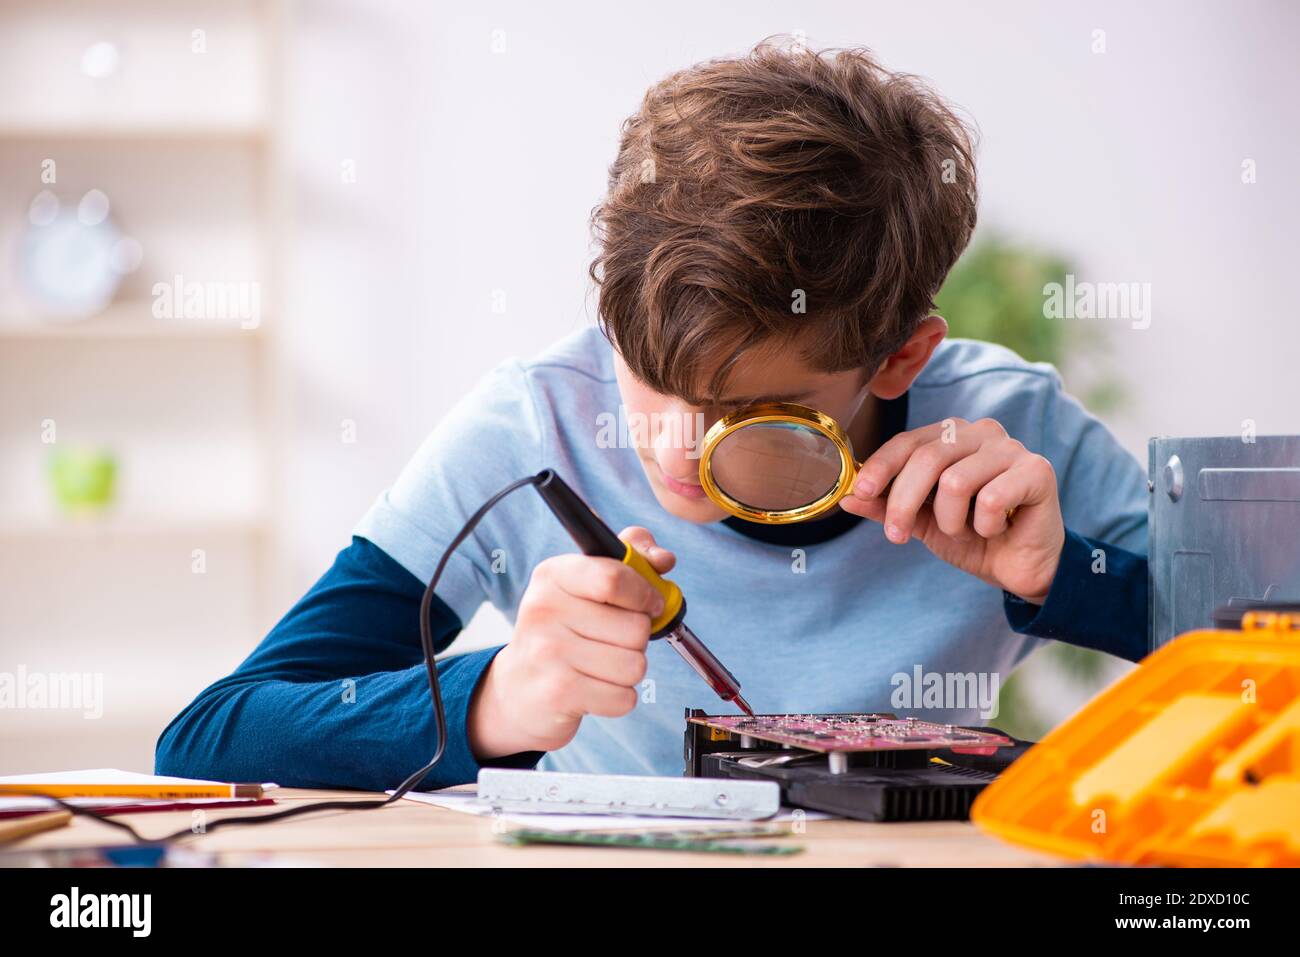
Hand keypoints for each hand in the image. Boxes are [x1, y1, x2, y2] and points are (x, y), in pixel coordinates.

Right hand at [467, 527, 674, 759]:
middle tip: (610, 642)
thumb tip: (664, 559)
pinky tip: (594, 689)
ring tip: (600, 666)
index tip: (649, 604)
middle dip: (636, 640)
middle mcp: (544, 610)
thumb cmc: (563, 631)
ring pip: (635, 665)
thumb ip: (629, 560)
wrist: (519, 689)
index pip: (615, 578)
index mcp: (553, 575)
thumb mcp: (583, 585)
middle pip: (636, 627)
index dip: (646, 594)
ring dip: (628, 670)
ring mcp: (548, 653)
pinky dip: (619, 699)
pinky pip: (624, 697)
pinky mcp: (559, 693)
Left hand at [840, 417, 1063, 604]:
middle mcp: (981, 432)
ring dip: (951, 521)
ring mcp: (1012, 448)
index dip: (880, 467)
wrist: (1019, 567)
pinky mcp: (1038, 470)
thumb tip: (846, 497)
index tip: (859, 492)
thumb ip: (886, 506)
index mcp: (951, 435)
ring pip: (955, 481)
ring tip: (966, 530)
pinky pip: (991, 499)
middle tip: (897, 537)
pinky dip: (984, 527)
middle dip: (904, 503)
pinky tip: (997, 529)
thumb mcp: (920, 521)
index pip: (907, 441)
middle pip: (927, 458)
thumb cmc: (972, 536)